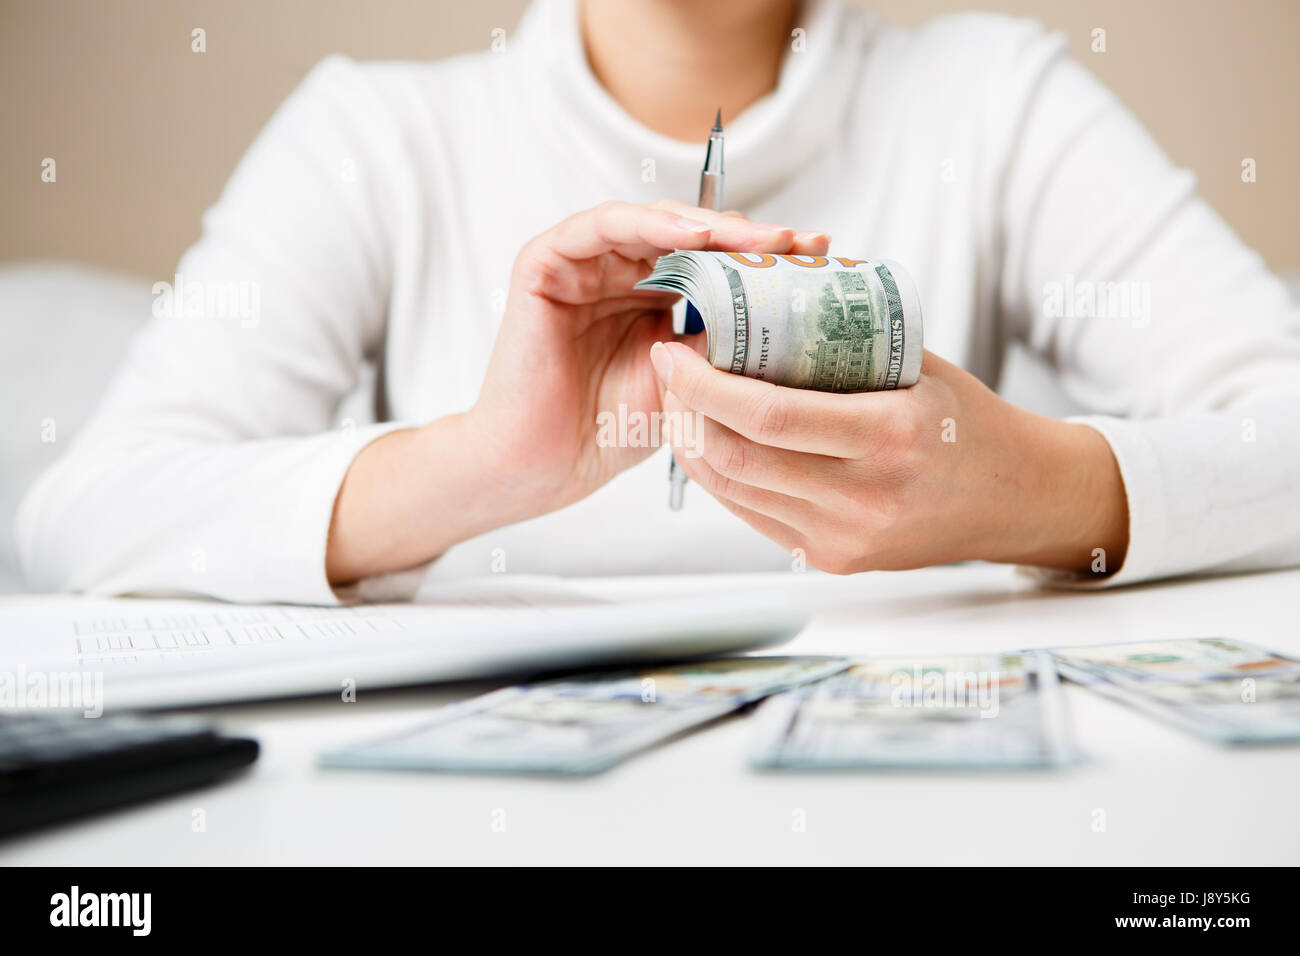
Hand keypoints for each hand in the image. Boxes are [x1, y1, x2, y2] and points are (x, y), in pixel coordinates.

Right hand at [467, 199, 828, 518]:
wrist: (542, 467)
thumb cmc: (606, 432)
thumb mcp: (689, 385)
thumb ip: (724, 344)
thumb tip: (789, 313)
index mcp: (651, 299)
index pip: (713, 261)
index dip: (762, 257)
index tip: (818, 259)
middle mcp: (618, 275)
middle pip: (689, 235)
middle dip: (746, 235)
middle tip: (799, 241)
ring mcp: (581, 266)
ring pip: (653, 222)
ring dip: (708, 224)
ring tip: (756, 237)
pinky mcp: (544, 264)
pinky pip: (601, 226)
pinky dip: (648, 224)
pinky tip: (693, 235)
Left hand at [652, 341, 1129, 575]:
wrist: (1014, 496)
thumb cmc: (964, 421)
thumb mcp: (913, 365)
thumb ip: (839, 342)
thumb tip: (760, 297)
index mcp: (888, 435)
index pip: (766, 415)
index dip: (703, 385)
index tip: (675, 353)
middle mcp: (864, 495)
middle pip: (736, 458)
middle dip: (685, 413)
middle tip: (668, 372)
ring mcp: (845, 535)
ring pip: (733, 491)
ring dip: (694, 445)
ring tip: (682, 405)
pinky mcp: (831, 557)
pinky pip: (752, 515)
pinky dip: (723, 476)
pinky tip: (715, 443)